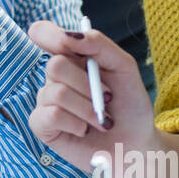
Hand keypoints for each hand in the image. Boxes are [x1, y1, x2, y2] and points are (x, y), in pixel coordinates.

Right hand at [27, 20, 156, 172]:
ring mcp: (46, 100)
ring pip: (57, 93)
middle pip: (55, 65)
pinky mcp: (42, 125)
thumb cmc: (129, 105)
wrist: (136, 144)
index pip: (44, 33)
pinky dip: (75, 123)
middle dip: (87, 85)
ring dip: (88, 109)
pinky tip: (83, 130)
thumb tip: (68, 35)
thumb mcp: (123, 67)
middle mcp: (55, 77)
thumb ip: (98, 44)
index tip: (64, 42)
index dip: (48, 34)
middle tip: (108, 98)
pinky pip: (51, 115)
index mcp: (72, 56)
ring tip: (102, 120)